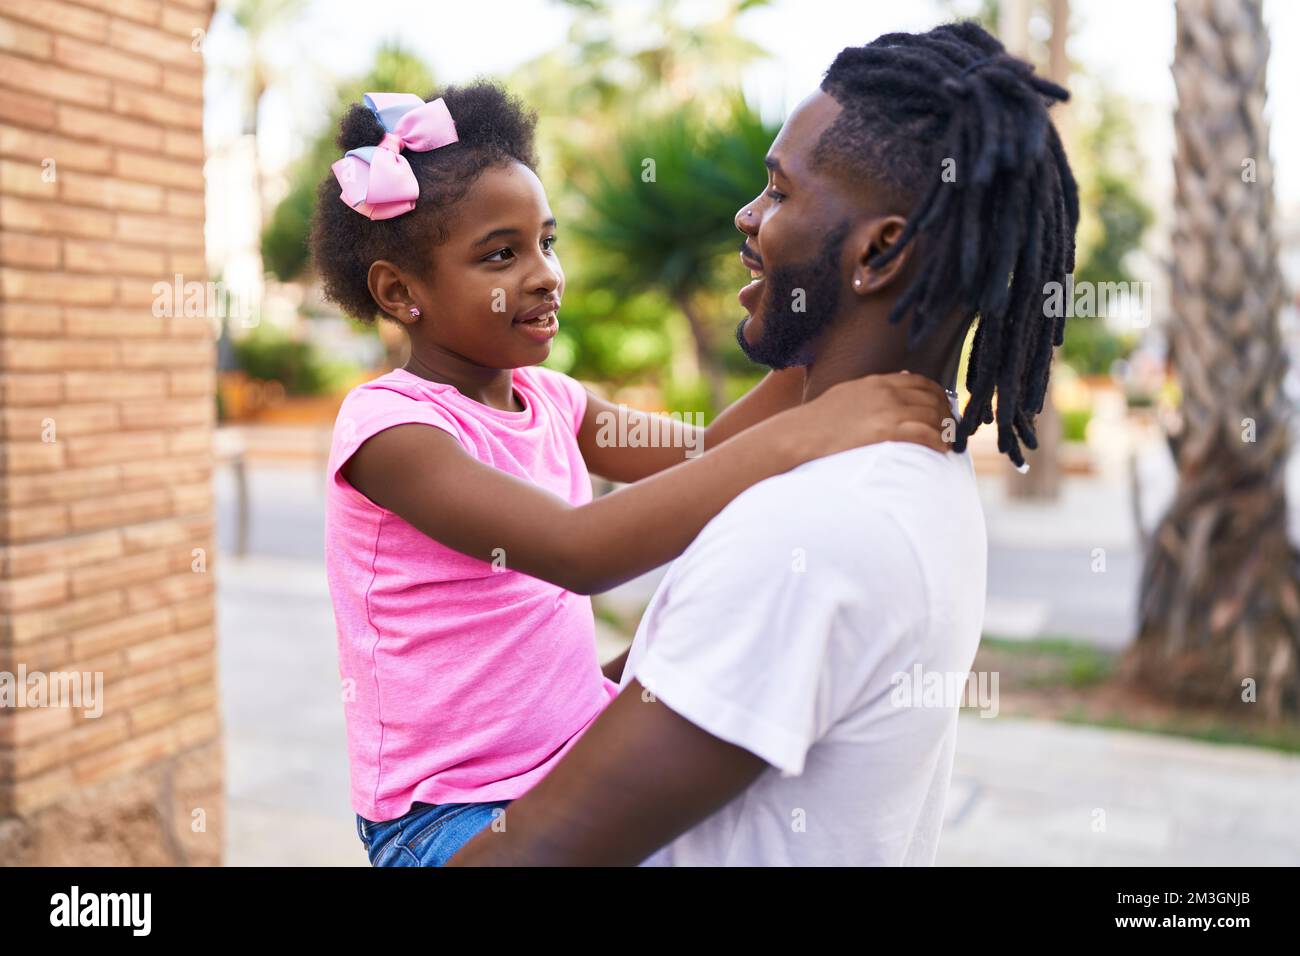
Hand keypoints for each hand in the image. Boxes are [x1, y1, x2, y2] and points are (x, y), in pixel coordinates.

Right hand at [784, 371, 952, 460]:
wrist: (800, 435)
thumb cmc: (818, 421)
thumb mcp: (847, 394)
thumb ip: (873, 389)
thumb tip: (900, 380)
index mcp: (878, 381)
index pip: (921, 382)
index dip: (938, 397)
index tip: (943, 410)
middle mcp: (887, 392)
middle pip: (932, 398)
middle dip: (946, 415)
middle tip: (950, 430)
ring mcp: (887, 410)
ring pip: (932, 416)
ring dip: (945, 430)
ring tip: (948, 443)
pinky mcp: (886, 431)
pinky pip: (924, 433)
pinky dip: (937, 441)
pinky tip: (940, 449)